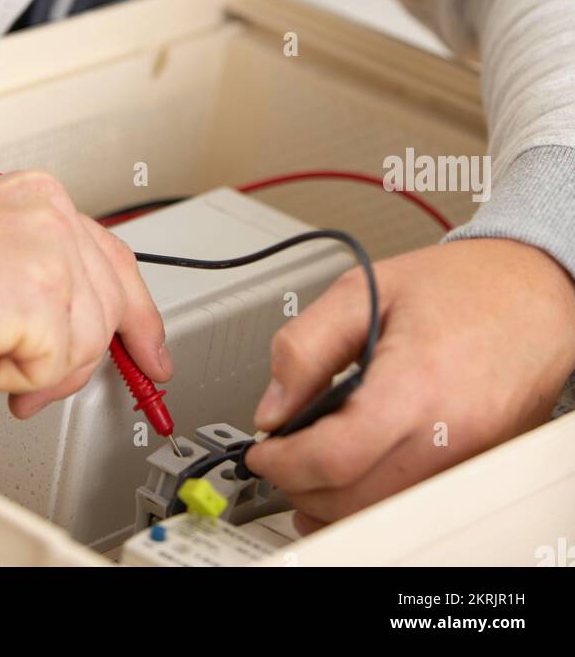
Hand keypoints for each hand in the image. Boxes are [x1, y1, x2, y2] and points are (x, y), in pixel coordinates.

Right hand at [0, 169, 170, 411]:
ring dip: (36, 369)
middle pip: (108, 308)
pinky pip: (52, 367)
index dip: (137, 315)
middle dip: (77, 362)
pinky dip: (12, 376)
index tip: (150, 350)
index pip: (113, 258)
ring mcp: (52, 255)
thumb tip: (69, 334)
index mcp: (42, 197)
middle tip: (39, 387)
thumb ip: (36, 274)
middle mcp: (54, 216)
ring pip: (86, 343)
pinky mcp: (41, 300)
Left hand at [244, 239, 574, 533]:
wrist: (532, 289)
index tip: (263, 452)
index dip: (285, 462)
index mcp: (415, 382)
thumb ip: (306, 344)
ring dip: (336, 501)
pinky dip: (378, 498)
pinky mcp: (482, 466)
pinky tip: (354, 476)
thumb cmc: (461, 285)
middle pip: (356, 498)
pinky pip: (419, 501)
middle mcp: (449, 432)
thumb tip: (274, 404)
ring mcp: (471, 457)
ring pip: (386, 509)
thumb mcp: (362, 288)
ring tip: (309, 469)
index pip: (335, 456)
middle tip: (279, 459)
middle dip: (301, 487)